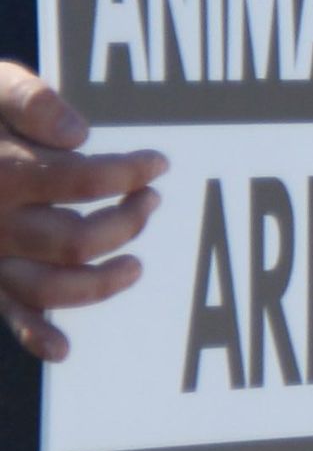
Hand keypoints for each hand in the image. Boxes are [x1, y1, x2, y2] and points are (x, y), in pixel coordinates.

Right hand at [0, 65, 164, 362]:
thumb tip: (80, 135)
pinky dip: (35, 335)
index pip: (83, 179)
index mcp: (1, 173)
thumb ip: (30, 101)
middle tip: (151, 201)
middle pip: (76, 239)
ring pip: (51, 286)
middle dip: (126, 222)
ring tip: (135, 263)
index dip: (130, 172)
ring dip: (103, 281)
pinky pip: (8, 313)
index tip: (158, 163)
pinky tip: (63, 349)